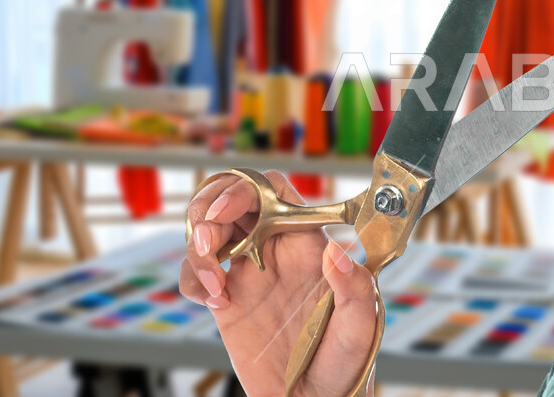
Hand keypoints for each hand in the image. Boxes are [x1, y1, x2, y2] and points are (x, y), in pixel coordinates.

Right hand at [180, 170, 377, 396]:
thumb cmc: (347, 364)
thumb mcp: (360, 329)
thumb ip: (355, 291)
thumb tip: (337, 252)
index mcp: (309, 245)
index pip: (276, 192)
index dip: (248, 188)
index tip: (229, 208)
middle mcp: (276, 251)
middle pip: (235, 201)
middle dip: (212, 206)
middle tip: (209, 238)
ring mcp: (249, 274)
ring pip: (210, 231)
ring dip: (198, 245)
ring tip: (214, 282)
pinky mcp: (228, 301)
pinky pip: (197, 273)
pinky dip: (193, 279)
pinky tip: (214, 302)